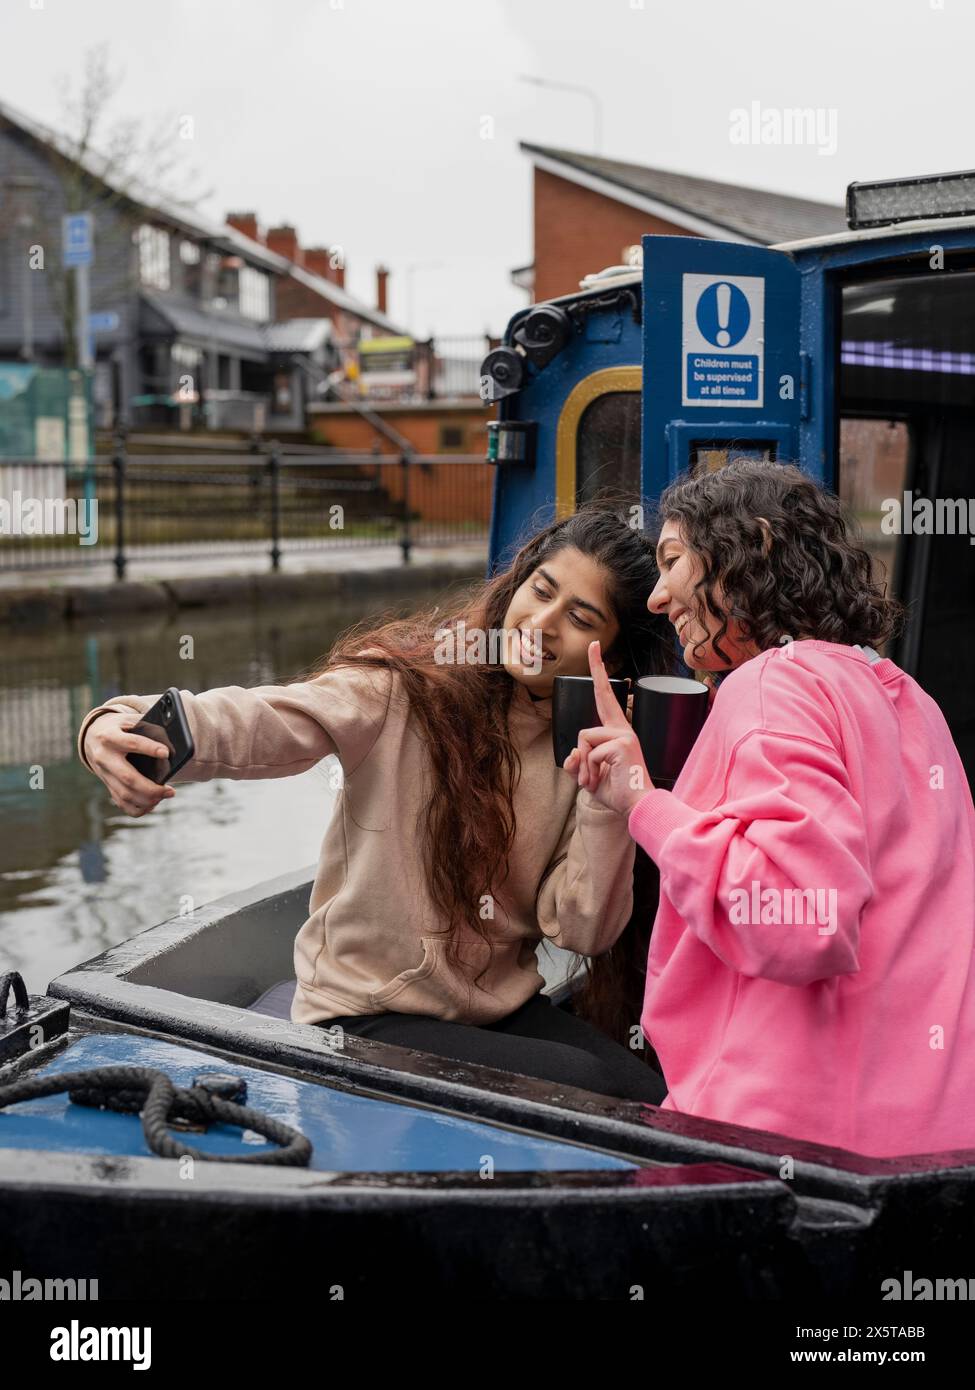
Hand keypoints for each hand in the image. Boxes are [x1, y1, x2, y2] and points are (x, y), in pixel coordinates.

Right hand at [84, 711, 175, 816]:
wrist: (92, 736)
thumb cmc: (119, 727)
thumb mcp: (129, 720)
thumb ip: (147, 727)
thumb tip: (171, 740)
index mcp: (110, 737)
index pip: (132, 743)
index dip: (149, 748)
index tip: (166, 753)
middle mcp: (104, 757)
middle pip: (128, 778)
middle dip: (151, 788)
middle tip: (170, 790)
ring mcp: (104, 774)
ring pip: (124, 794)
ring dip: (148, 800)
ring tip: (165, 795)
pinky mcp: (107, 784)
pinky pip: (121, 802)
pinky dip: (138, 808)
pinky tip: (153, 804)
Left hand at [562, 640, 654, 815]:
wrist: (636, 807)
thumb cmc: (616, 792)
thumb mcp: (589, 776)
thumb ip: (577, 763)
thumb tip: (571, 754)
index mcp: (617, 732)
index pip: (605, 698)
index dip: (600, 673)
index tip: (595, 649)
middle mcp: (622, 729)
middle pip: (599, 699)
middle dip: (597, 667)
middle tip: (593, 644)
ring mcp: (623, 734)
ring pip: (583, 738)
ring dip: (582, 764)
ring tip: (593, 779)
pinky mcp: (621, 743)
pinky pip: (589, 751)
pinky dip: (589, 770)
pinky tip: (602, 778)